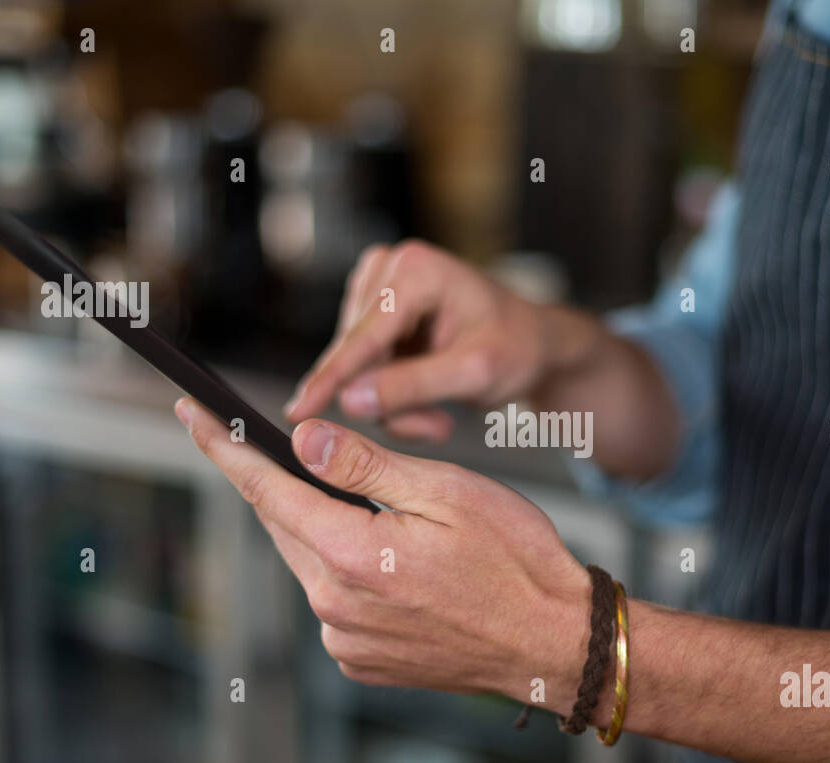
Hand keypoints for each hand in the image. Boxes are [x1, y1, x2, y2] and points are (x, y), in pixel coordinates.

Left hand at [175, 397, 591, 699]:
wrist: (552, 641)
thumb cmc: (515, 560)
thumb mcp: (446, 491)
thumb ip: (364, 465)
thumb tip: (303, 439)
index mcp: (352, 557)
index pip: (267, 489)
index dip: (224, 447)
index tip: (191, 414)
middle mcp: (335, 608)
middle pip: (283, 525)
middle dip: (282, 483)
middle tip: (295, 448)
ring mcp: (346, 642)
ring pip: (308, 561)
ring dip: (322, 527)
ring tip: (382, 514)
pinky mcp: (361, 661)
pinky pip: (332, 600)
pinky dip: (344, 570)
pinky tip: (391, 561)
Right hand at [283, 240, 554, 442]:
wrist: (532, 342)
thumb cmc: (517, 347)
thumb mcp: (475, 372)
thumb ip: (413, 386)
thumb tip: (350, 401)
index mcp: (416, 270)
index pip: (364, 337)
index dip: (330, 380)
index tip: (297, 413)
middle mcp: (388, 269)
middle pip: (357, 357)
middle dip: (389, 401)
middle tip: (435, 428)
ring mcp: (376, 289)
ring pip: (356, 370)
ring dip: (393, 404)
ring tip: (437, 414)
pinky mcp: (372, 313)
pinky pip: (362, 370)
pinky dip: (391, 396)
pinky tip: (424, 400)